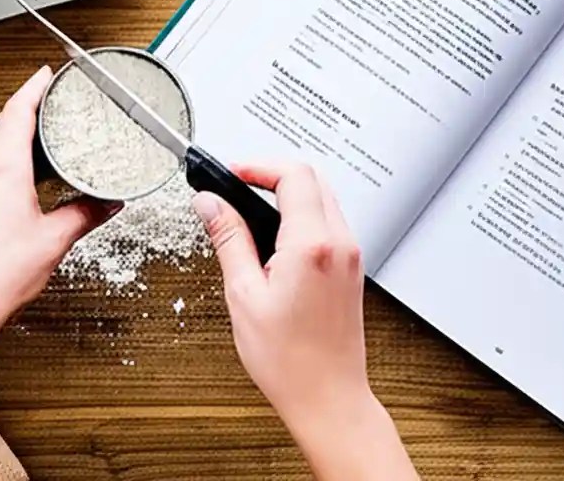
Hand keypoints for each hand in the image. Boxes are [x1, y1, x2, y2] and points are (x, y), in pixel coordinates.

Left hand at [0, 66, 118, 345]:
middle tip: (47, 104)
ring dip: (9, 136)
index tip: (46, 75)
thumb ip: (84, 215)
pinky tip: (12, 182)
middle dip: (24, 109)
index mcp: (1, 169)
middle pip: (0, 122)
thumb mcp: (54, 242)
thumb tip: (107, 204)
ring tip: (35, 142)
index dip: (34, 87)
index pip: (17, 110)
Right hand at [192, 163, 368, 426]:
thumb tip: (210, 204)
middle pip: (311, 178)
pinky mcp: (353, 268)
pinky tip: (276, 240)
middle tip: (237, 188)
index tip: (231, 174)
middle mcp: (340, 244)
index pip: (292, 175)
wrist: (328, 397)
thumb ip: (228, 239)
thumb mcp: (243, 294)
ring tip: (251, 214)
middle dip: (272, 175)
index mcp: (312, 245)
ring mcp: (351, 256)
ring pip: (323, 198)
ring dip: (289, 195)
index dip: (257, 166)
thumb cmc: (290, 360)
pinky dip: (303, 216)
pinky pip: (330, 223)